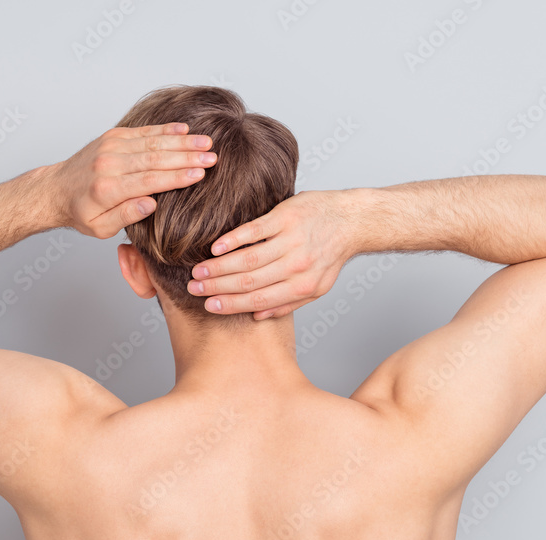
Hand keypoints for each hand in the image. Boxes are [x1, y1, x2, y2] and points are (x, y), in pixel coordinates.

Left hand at [53, 123, 216, 238]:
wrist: (55, 189)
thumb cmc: (80, 212)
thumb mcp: (100, 228)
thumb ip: (125, 216)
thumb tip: (151, 204)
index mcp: (108, 189)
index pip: (150, 180)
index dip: (177, 177)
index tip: (201, 174)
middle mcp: (109, 164)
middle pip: (156, 158)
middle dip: (187, 156)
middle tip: (212, 156)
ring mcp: (111, 146)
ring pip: (153, 142)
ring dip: (182, 141)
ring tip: (206, 142)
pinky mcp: (113, 137)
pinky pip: (143, 132)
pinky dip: (165, 130)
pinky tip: (184, 129)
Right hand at [187, 190, 357, 318]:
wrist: (350, 220)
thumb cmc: (330, 254)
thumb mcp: (316, 287)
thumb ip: (287, 303)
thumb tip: (257, 316)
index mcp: (303, 286)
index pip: (260, 300)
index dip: (231, 305)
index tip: (208, 306)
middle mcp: (297, 266)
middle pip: (250, 281)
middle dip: (218, 287)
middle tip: (195, 289)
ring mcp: (291, 240)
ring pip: (248, 259)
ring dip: (219, 267)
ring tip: (199, 271)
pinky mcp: (286, 217)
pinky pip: (254, 231)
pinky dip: (232, 240)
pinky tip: (215, 248)